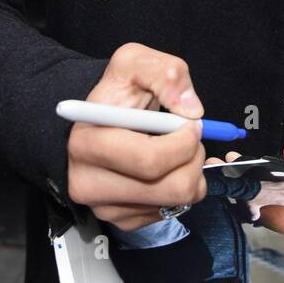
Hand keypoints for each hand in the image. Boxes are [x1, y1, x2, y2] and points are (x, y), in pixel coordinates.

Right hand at [66, 43, 206, 230]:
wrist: (95, 121)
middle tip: (190, 138)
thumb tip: (191, 109)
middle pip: (171, 188)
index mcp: (89, 144)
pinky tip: (171, 167)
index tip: (190, 124)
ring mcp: (106, 206)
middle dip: (194, 158)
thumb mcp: (134, 63)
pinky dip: (183, 187)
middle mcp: (90, 183)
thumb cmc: (115, 94)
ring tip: (180, 150)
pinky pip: (172, 211)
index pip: (150, 160)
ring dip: (193, 172)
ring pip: (178, 201)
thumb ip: (166, 73)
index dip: (183, 143)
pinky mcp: (123, 219)